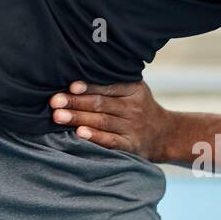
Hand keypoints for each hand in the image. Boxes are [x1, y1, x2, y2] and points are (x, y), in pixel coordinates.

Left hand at [49, 80, 171, 161]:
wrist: (166, 135)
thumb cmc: (139, 107)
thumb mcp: (134, 90)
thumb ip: (112, 82)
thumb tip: (75, 73)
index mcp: (133, 90)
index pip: (108, 87)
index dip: (88, 86)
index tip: (70, 86)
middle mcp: (133, 108)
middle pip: (101, 104)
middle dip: (75, 102)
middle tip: (54, 101)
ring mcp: (132, 128)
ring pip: (102, 121)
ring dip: (78, 118)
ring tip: (58, 116)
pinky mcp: (131, 146)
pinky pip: (111, 141)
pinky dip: (95, 137)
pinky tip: (80, 134)